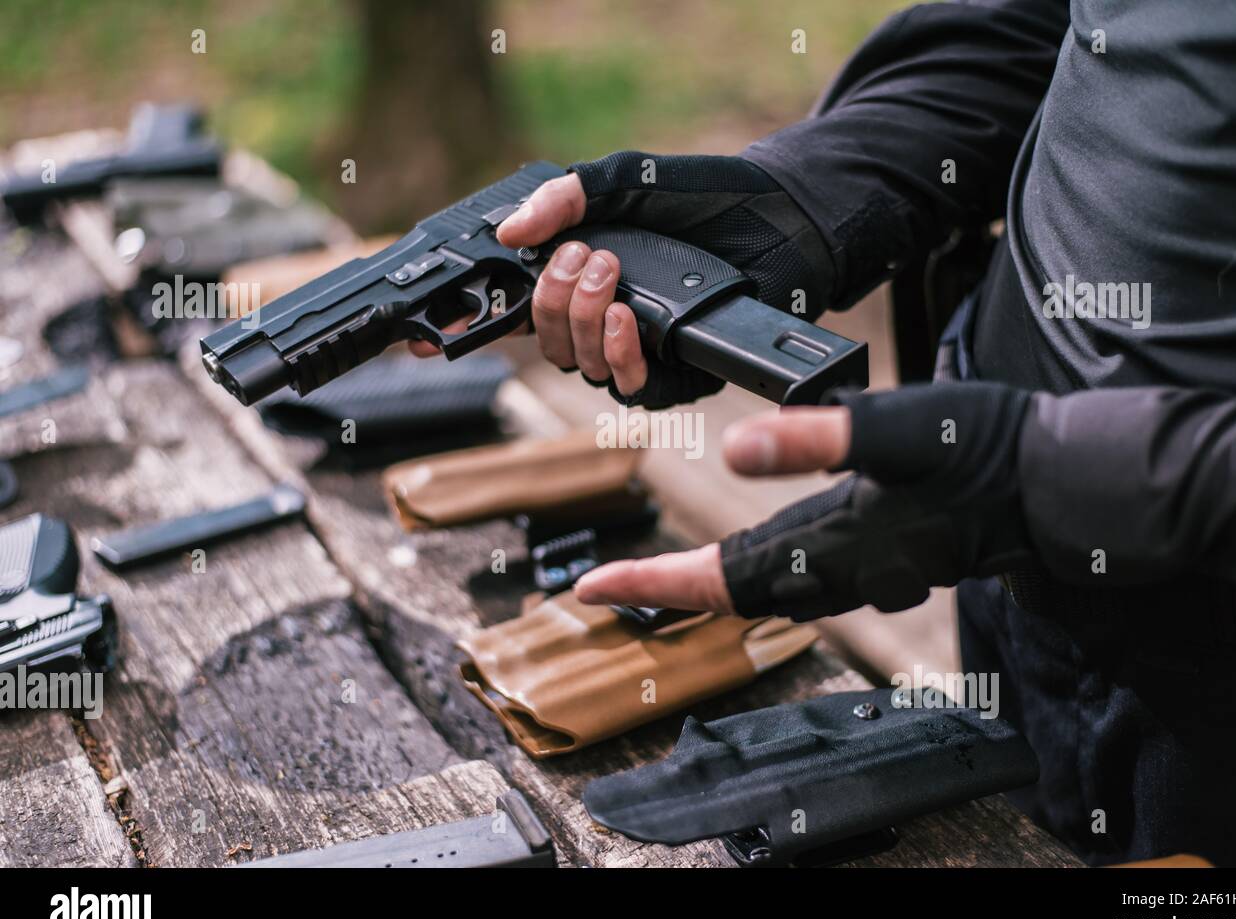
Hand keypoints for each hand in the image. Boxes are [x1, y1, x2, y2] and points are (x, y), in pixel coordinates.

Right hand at [423, 151, 834, 408]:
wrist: (780, 217)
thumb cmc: (704, 197)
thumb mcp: (625, 182)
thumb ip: (568, 196)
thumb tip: (510, 232)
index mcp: (581, 282)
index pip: (516, 313)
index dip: (469, 328)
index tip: (424, 338)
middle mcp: (605, 323)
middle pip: (546, 343)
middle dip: (552, 300)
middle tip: (582, 255)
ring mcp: (641, 351)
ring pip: (583, 367)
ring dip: (584, 322)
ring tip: (610, 272)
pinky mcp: (679, 372)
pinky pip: (633, 388)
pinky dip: (620, 354)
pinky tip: (628, 318)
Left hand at [575, 382, 1036, 619]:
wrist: (1063, 485)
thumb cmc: (983, 452)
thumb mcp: (896, 429)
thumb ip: (816, 441)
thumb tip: (732, 451)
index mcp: (831, 544)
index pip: (722, 577)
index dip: (654, 585)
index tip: (592, 589)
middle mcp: (842, 573)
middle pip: (735, 595)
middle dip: (667, 593)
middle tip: (607, 589)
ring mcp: (868, 573)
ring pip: (769, 594)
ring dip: (711, 587)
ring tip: (662, 577)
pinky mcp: (888, 559)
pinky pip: (805, 581)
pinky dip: (762, 573)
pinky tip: (758, 557)